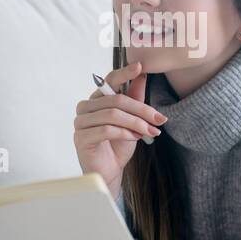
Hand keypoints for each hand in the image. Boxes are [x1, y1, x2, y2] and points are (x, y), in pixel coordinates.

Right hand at [73, 60, 167, 201]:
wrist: (110, 172)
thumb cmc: (118, 145)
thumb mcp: (132, 120)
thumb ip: (134, 98)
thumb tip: (142, 74)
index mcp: (96, 99)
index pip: (109, 80)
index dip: (124, 73)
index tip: (140, 67)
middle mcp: (85, 107)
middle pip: (116, 100)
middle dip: (142, 110)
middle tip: (159, 119)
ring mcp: (81, 122)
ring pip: (113, 115)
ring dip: (136, 123)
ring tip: (150, 132)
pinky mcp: (81, 138)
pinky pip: (106, 130)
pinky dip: (125, 133)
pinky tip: (135, 138)